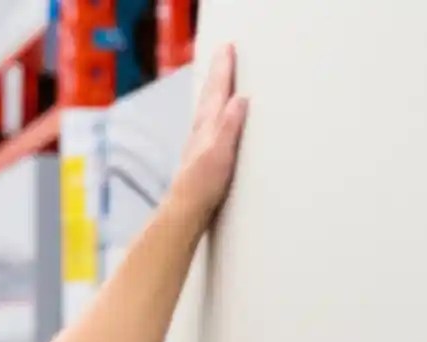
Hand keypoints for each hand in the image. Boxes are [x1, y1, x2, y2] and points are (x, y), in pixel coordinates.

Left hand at [169, 43, 248, 228]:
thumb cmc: (202, 184)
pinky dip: (213, 112)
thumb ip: (229, 125)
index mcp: (208, 126)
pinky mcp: (202, 156)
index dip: (223, 69)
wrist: (185, 209)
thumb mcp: (220, 152)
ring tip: (219, 79)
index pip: (217, 90)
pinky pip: (209, 123)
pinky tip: (215, 119)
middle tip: (223, 54)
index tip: (227, 48)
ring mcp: (199, 143)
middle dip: (218, 73)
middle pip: (210, 94)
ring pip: (207, 107)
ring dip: (214, 90)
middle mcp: (201, 131)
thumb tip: (240, 98)